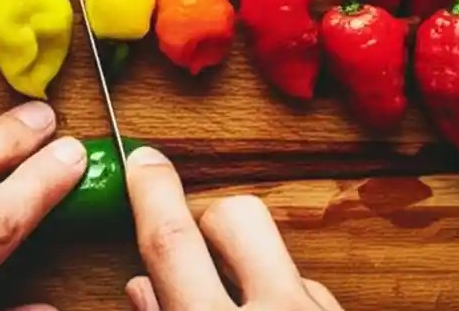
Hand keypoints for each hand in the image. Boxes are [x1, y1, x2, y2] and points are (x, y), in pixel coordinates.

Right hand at [122, 146, 341, 310]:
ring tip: (240, 308)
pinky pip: (315, 293)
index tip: (145, 163)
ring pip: (284, 259)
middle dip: (212, 218)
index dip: (152, 194)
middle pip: (239, 216)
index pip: (172, 242)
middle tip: (198, 247)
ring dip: (255, 272)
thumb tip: (143, 286)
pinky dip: (289, 301)